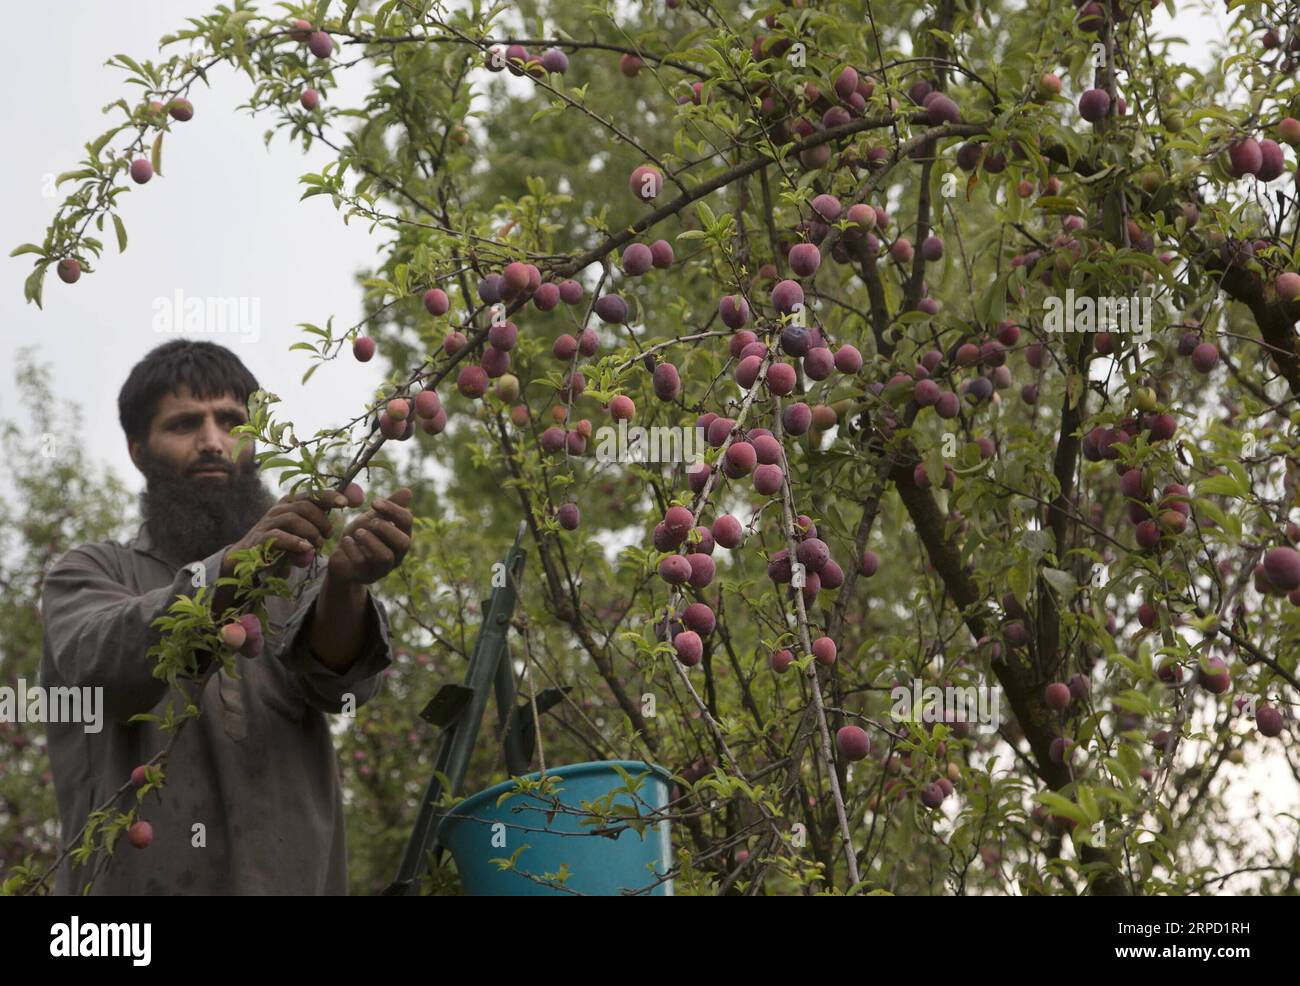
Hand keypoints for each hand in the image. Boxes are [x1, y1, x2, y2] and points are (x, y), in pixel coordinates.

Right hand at [226, 489, 346, 572]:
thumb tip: (337, 524)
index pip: (312, 493)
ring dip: (311, 532)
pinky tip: (307, 548)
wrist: (251, 558)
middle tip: (329, 535)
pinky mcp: (260, 539)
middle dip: (322, 520)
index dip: (329, 495)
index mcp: (291, 503)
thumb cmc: (283, 543)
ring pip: (293, 518)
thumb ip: (319, 527)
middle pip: (305, 505)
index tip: (346, 502)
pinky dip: (295, 542)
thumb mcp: (304, 533)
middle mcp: (279, 509)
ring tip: (318, 544)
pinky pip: (278, 536)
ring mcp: (268, 523)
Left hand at [327, 488, 413, 584]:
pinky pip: (362, 563)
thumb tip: (408, 491)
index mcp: (401, 536)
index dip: (392, 509)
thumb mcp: (374, 517)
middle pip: (404, 543)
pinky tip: (347, 540)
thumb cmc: (362, 534)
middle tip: (370, 522)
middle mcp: (397, 554)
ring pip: (385, 557)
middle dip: (386, 529)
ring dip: (370, 541)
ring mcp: (382, 568)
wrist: (342, 554)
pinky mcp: (365, 575)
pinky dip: (353, 549)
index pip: (406, 521)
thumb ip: (389, 506)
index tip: (374, 502)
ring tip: (357, 532)